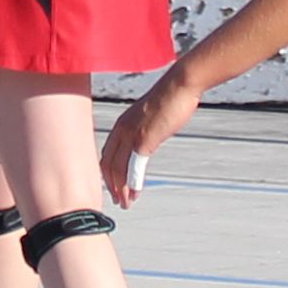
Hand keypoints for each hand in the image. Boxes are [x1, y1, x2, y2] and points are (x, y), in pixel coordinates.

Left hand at [103, 73, 199, 202]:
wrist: (180, 85)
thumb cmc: (170, 98)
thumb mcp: (150, 116)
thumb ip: (144, 130)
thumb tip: (146, 142)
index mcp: (121, 124)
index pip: (107, 154)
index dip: (108, 174)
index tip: (114, 187)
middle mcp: (122, 130)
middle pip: (108, 164)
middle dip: (112, 186)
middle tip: (119, 201)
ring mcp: (132, 135)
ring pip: (119, 169)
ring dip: (122, 189)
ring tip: (127, 203)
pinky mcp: (145, 139)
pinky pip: (135, 167)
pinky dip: (133, 183)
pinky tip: (136, 193)